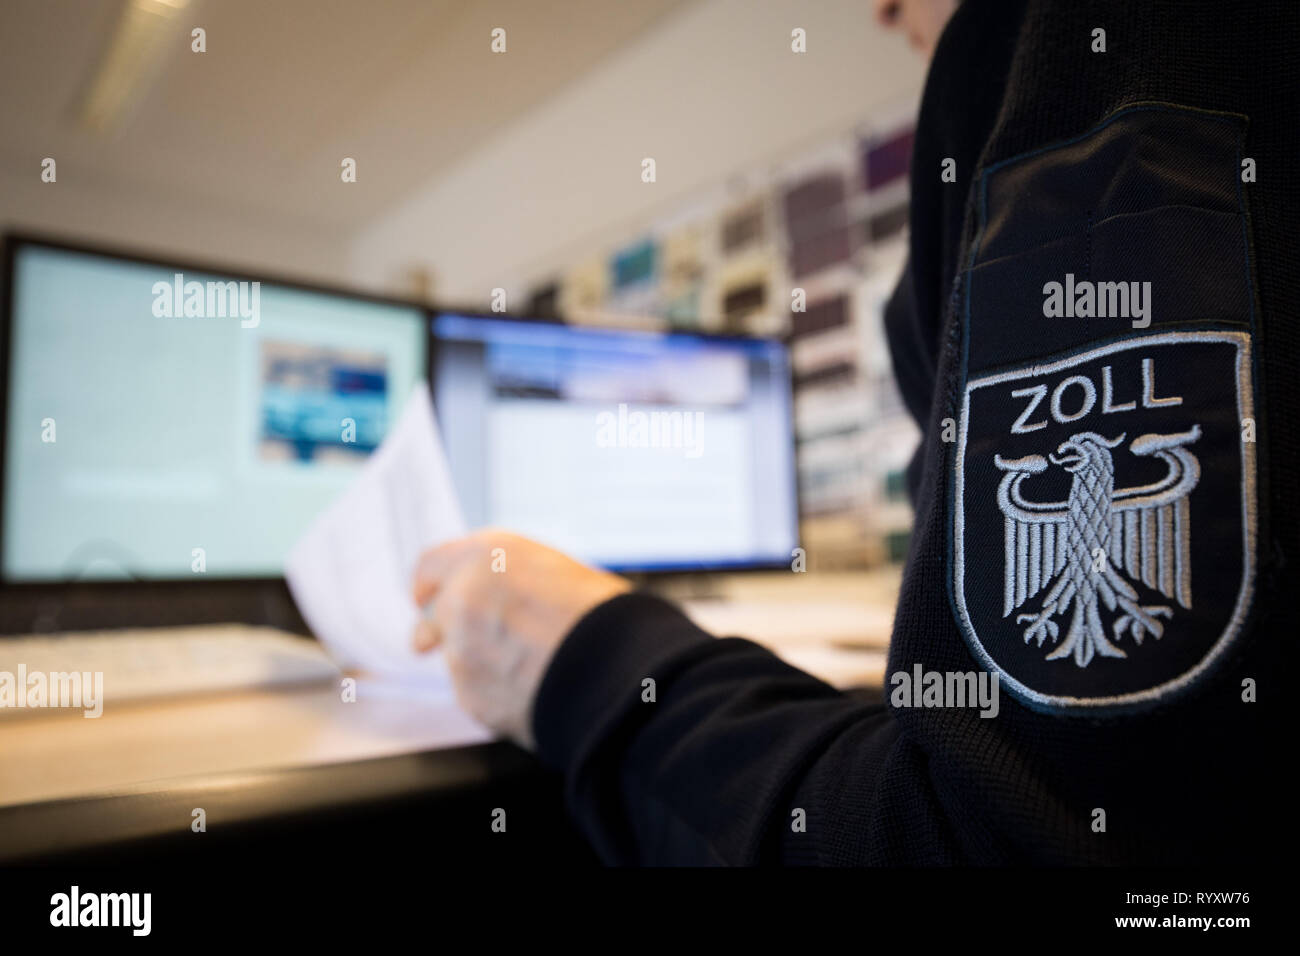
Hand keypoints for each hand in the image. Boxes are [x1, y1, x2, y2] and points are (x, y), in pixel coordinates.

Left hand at [410, 530, 630, 747]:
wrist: (616, 671)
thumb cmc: (602, 617)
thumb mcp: (556, 570)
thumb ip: (508, 576)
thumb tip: (498, 592)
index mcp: (489, 554)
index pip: (430, 566)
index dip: (431, 585)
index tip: (427, 597)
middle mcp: (464, 594)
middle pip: (434, 613)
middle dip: (447, 627)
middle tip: (475, 640)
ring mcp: (460, 646)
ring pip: (455, 654)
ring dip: (478, 660)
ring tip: (528, 665)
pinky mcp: (467, 692)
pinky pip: (471, 690)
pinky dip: (492, 690)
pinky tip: (529, 686)